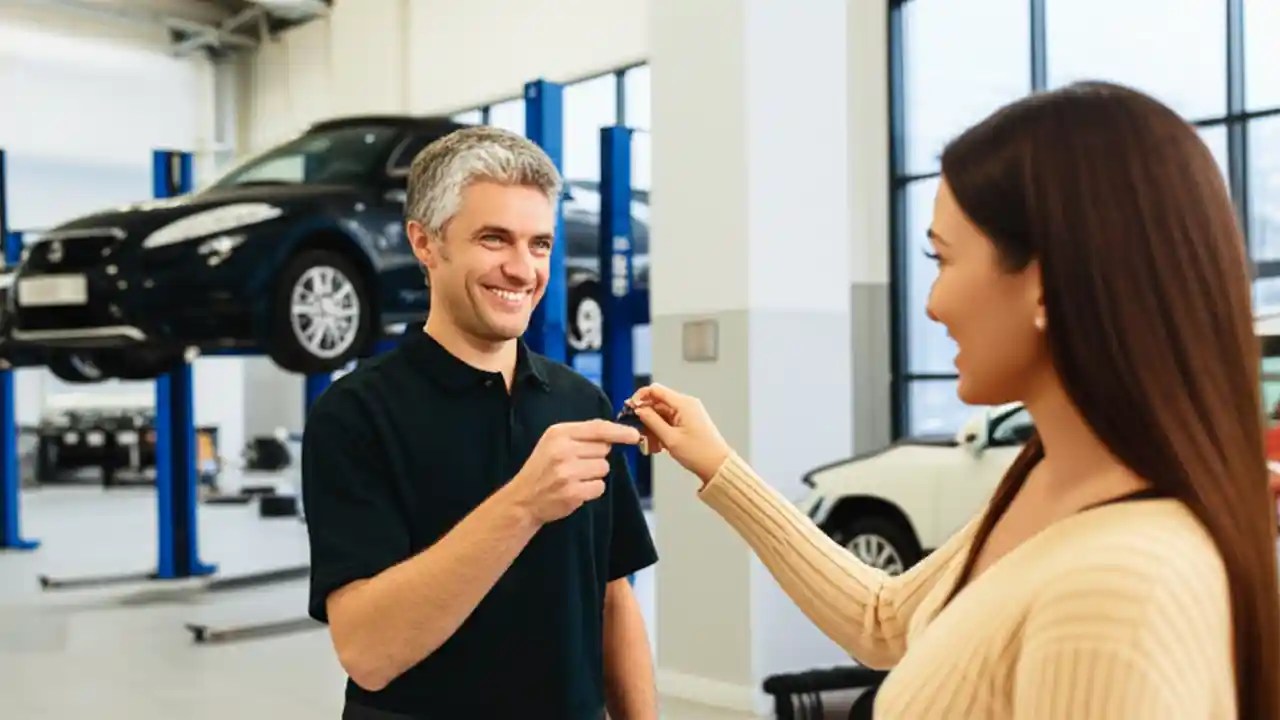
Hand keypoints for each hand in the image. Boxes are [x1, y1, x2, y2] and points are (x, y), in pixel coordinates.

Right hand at [508, 419, 640, 524]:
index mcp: (558, 433)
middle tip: (576, 464)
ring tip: (574, 477)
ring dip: (594, 475)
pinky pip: (599, 487)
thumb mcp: (553, 442)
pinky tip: (575, 489)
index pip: (598, 429)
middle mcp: (563, 450)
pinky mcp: (573, 492)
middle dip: (596, 457)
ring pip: (603, 468)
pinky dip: (592, 490)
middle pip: (604, 449)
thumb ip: (581, 435)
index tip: (634, 435)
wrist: (523, 499)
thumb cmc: (542, 468)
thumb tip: (614, 433)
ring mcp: (567, 473)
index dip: (620, 431)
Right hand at [626, 383, 730, 484]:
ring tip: (651, 444)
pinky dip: (661, 431)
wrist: (717, 466)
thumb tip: (639, 410)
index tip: (631, 409)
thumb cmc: (700, 453)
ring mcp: (688, 413)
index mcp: (684, 404)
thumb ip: (652, 421)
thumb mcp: (670, 438)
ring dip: (652, 427)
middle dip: (646, 417)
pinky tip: (659, 445)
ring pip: (661, 414)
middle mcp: (686, 404)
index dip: (640, 397)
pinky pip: (668, 422)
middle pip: (657, 402)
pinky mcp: (688, 422)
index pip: (655, 390)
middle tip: (638, 431)